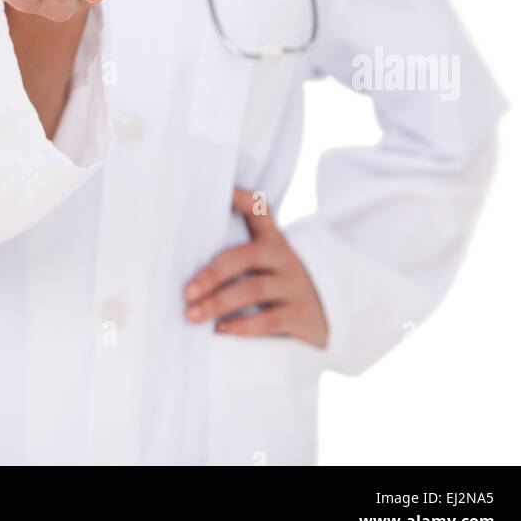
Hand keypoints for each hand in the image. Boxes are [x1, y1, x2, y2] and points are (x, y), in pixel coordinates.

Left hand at [182, 186, 328, 346]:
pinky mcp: (300, 314)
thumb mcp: (271, 264)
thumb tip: (189, 263)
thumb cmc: (283, 287)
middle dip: (211, 274)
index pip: (258, 210)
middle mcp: (284, 258)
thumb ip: (242, 256)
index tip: (218, 191)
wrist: (333, 315)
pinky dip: (242, 325)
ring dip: (218, 303)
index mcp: (272, 240)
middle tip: (186, 291)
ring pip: (252, 289)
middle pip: (244, 256)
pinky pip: (269, 319)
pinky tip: (222, 329)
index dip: (239, 197)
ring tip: (192, 314)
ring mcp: (294, 285)